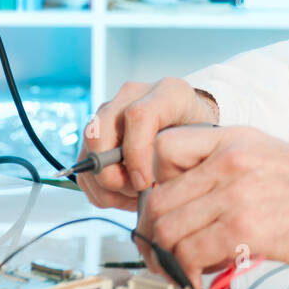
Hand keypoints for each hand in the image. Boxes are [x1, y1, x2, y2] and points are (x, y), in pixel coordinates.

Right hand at [74, 78, 218, 210]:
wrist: (191, 122)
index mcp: (165, 92)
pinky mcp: (98, 133)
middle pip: (98, 133)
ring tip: (135, 197)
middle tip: (136, 191)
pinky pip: (85, 169)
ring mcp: (110, 112)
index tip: (145, 182)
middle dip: (111, 174)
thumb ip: (180, 156)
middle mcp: (131, 96)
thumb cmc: (198, 132)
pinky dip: (101, 191)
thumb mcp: (203, 141)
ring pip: (87, 155)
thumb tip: (151, 186)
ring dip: (106, 188)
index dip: (136, 153)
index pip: (137, 116)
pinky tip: (126, 194)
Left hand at [135, 125, 288, 287]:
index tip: (160, 205)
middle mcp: (229, 160)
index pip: (163, 148)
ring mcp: (236, 193)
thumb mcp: (265, 154)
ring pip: (168, 229)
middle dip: (152, 232)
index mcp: (232, 138)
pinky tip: (201, 275)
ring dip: (167, 257)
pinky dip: (187, 271)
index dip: (152, 182)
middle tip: (161, 252)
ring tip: (181, 268)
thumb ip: (223, 166)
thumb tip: (183, 199)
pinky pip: (191, 252)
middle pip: (158, 198)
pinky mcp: (246, 228)